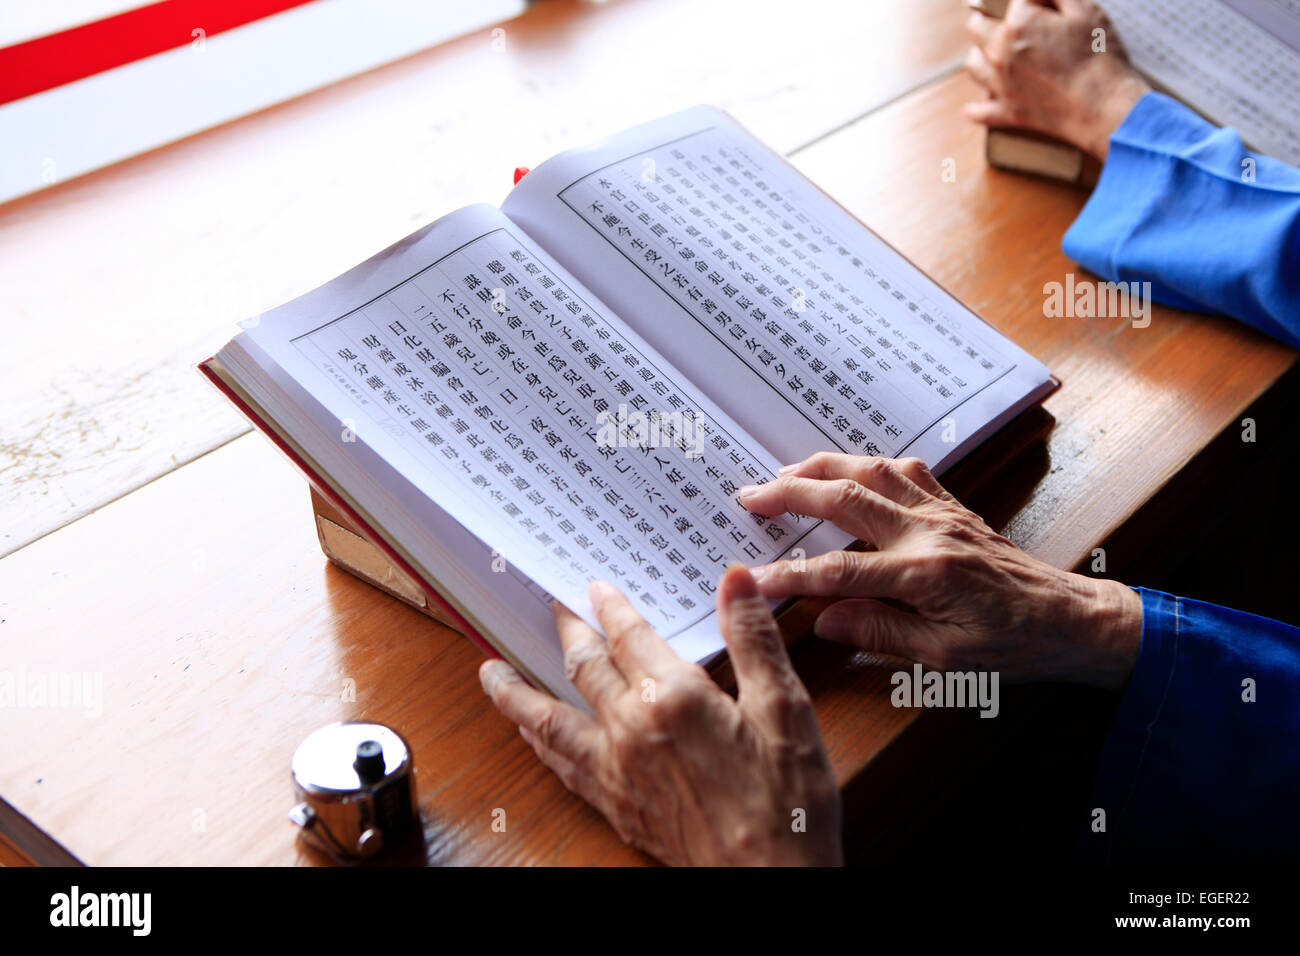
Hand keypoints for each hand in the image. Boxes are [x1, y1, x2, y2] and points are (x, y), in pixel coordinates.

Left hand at [479, 564, 842, 865]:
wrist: (772, 883)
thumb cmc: (786, 803)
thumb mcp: (786, 710)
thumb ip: (754, 640)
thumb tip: (735, 580)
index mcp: (674, 699)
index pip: (629, 636)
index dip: (612, 607)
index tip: (596, 588)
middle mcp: (632, 731)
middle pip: (584, 668)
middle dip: (566, 632)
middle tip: (550, 608)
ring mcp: (617, 772)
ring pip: (549, 721)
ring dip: (518, 693)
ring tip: (492, 674)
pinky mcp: (617, 807)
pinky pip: (561, 766)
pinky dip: (539, 743)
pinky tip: (532, 738)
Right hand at [738, 453, 1142, 690]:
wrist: (1073, 620)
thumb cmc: (1015, 648)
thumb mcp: (947, 661)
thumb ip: (883, 634)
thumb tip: (824, 620)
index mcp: (927, 575)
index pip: (839, 572)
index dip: (790, 576)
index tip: (753, 580)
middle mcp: (932, 532)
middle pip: (847, 500)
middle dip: (792, 494)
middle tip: (749, 494)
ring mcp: (944, 513)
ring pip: (874, 472)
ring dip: (824, 467)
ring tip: (785, 472)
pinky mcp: (955, 507)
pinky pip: (907, 471)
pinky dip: (869, 464)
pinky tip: (849, 469)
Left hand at [963, 0, 1150, 160]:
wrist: (1103, 106)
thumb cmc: (1098, 55)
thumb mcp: (1084, 10)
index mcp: (1018, 23)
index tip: (1040, 3)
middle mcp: (999, 52)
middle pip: (976, 26)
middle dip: (987, 18)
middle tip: (1004, 20)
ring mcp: (1000, 83)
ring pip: (973, 64)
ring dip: (980, 54)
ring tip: (995, 53)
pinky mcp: (1007, 111)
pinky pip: (980, 112)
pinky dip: (976, 110)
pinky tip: (970, 109)